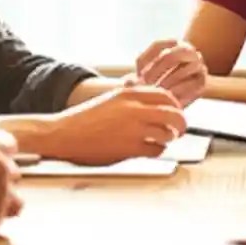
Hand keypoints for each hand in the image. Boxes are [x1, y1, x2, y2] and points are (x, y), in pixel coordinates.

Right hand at [46, 86, 186, 164]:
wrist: (63, 133)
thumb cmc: (86, 119)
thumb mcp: (111, 100)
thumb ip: (132, 99)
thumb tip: (154, 103)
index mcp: (129, 93)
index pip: (165, 95)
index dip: (175, 105)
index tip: (176, 113)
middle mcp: (133, 108)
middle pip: (173, 113)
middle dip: (181, 123)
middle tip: (180, 130)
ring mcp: (132, 128)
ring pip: (167, 133)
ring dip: (168, 138)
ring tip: (162, 140)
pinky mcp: (128, 147)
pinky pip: (156, 149)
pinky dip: (158, 151)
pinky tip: (151, 150)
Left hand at [128, 39, 206, 106]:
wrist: (181, 91)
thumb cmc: (158, 80)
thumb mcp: (146, 75)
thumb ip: (137, 77)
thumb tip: (129, 82)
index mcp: (173, 43)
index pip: (157, 46)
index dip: (146, 60)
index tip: (138, 75)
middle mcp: (188, 50)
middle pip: (171, 55)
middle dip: (156, 72)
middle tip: (146, 85)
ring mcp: (198, 64)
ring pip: (182, 71)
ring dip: (166, 84)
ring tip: (156, 93)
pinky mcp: (203, 81)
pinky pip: (191, 85)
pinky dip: (178, 92)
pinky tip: (168, 99)